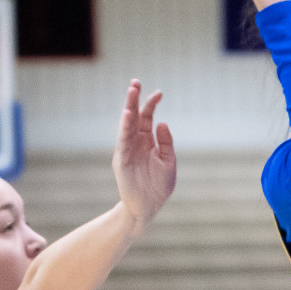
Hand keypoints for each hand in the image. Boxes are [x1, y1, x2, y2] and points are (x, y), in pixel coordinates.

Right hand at [113, 79, 175, 225]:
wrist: (148, 206)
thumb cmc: (158, 185)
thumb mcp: (168, 161)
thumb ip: (166, 142)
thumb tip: (162, 122)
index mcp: (147, 141)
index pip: (147, 118)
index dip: (151, 104)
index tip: (159, 92)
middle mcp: (135, 142)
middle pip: (134, 117)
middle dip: (134, 99)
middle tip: (136, 82)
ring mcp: (127, 150)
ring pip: (127, 125)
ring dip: (129, 108)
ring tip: (131, 92)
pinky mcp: (122, 160)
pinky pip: (123, 141)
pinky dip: (125, 128)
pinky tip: (128, 115)